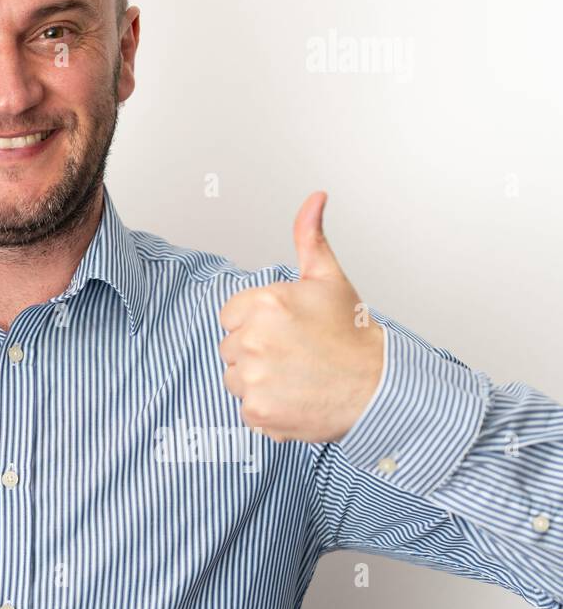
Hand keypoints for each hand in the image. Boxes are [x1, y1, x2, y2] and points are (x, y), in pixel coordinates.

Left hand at [217, 191, 384, 442]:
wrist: (378, 389)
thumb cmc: (352, 335)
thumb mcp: (329, 279)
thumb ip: (310, 237)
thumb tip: (314, 198)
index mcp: (265, 302)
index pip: (230, 315)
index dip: (257, 322)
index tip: (287, 330)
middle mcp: (254, 338)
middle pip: (230, 346)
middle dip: (255, 350)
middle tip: (295, 354)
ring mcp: (254, 377)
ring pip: (234, 377)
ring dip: (258, 380)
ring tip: (295, 376)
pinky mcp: (257, 410)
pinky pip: (244, 407)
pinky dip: (265, 408)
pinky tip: (293, 398)